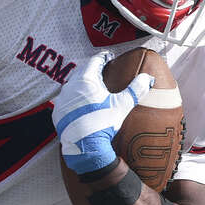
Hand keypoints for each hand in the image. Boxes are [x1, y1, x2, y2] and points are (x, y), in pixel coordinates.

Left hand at [52, 50, 153, 175]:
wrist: (85, 147)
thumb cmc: (103, 124)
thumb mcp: (123, 105)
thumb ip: (136, 89)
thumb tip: (147, 77)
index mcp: (85, 80)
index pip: (94, 61)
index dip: (104, 58)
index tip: (109, 57)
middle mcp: (70, 87)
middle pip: (82, 72)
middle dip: (92, 70)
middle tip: (102, 71)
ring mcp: (62, 100)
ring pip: (72, 86)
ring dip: (82, 84)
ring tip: (92, 88)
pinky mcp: (57, 113)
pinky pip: (66, 100)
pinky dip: (74, 99)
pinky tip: (81, 104)